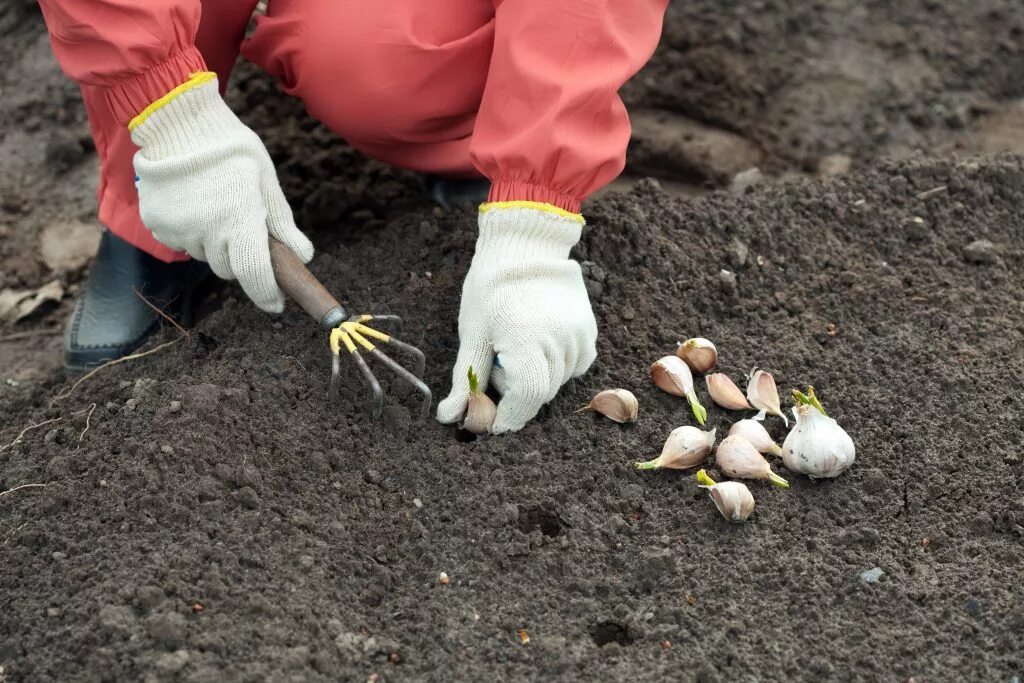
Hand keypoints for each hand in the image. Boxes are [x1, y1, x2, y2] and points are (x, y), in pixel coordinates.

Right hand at [131, 74, 312, 311]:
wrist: (177, 121)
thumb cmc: (232, 150)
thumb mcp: (266, 182)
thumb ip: (281, 223)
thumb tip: (303, 256)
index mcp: (240, 222)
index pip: (255, 275)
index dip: (267, 294)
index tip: (276, 304)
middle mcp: (207, 233)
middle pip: (229, 268)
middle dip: (240, 257)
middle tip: (242, 225)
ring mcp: (178, 230)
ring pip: (204, 255)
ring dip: (214, 242)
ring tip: (214, 204)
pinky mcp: (157, 225)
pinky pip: (181, 242)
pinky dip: (190, 232)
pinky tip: (192, 202)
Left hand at [436, 204, 597, 432]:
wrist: (525, 247)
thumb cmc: (491, 289)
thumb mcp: (472, 333)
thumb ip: (466, 378)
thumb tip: (450, 417)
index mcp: (526, 340)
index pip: (525, 399)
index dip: (508, 417)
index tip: (491, 421)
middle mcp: (559, 340)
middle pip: (539, 394)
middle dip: (516, 394)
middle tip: (497, 365)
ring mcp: (579, 336)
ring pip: (556, 383)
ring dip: (535, 378)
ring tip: (517, 346)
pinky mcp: (589, 333)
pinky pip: (573, 367)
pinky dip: (554, 366)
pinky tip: (538, 342)